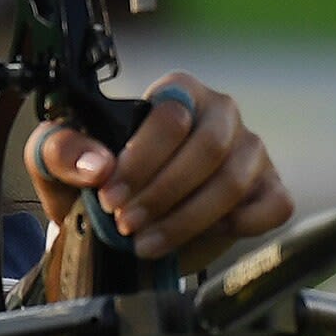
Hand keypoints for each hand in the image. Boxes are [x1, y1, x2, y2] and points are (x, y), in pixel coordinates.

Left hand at [25, 72, 292, 274]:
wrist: (123, 224)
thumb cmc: (98, 181)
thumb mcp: (62, 162)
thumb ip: (62, 150)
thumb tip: (96, 166)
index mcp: (177, 92)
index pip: (170, 118)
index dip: (139, 161)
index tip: (109, 197)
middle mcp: (221, 114)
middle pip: (208, 149)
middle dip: (162, 194)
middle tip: (126, 224)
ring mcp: (250, 151)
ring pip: (233, 183)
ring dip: (186, 220)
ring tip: (146, 243)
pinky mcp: (269, 189)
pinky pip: (273, 206)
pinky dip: (240, 226)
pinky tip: (202, 237)